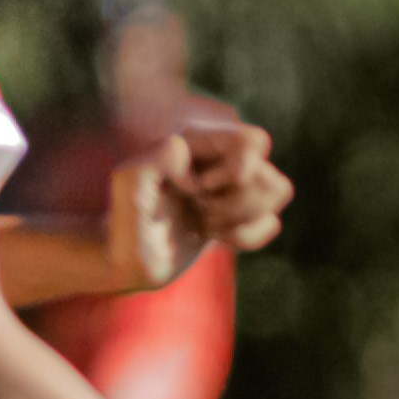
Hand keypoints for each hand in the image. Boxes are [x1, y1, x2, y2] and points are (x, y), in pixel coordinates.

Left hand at [102, 124, 291, 287]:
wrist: (124, 257)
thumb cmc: (122, 219)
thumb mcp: (126, 186)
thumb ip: (149, 162)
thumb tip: (178, 144)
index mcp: (199, 142)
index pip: (254, 141)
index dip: (241, 168)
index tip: (203, 188)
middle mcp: (221, 160)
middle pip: (270, 176)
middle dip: (237, 201)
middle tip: (199, 207)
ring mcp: (233, 188)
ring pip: (276, 196)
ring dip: (244, 217)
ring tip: (206, 222)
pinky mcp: (238, 217)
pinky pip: (271, 224)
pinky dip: (248, 237)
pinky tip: (216, 238)